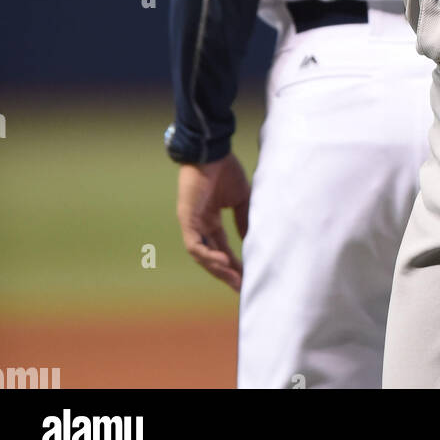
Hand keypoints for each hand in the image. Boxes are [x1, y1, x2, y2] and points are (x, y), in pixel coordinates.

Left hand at [177, 155, 250, 291]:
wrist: (212, 151)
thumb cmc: (225, 170)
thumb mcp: (241, 199)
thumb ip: (244, 219)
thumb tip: (252, 240)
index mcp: (211, 220)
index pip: (222, 248)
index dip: (234, 263)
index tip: (248, 277)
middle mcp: (200, 225)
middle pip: (212, 256)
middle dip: (226, 273)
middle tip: (241, 288)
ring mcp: (192, 223)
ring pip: (202, 254)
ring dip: (217, 268)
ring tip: (234, 278)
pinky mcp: (186, 218)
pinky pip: (194, 244)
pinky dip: (206, 254)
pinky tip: (222, 261)